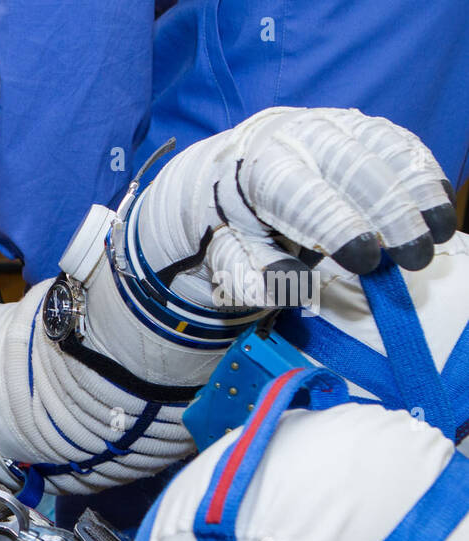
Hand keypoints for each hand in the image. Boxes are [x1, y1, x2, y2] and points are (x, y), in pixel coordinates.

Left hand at [136, 108, 459, 309]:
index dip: (337, 227)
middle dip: (390, 213)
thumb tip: (293, 288)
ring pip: (384, 149)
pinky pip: (397, 141)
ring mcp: (332, 124)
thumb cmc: (235, 219)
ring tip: (439, 231)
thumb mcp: (229, 252)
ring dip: (417, 190)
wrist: (232, 165)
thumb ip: (253, 274)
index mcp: (259, 168)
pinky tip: (438, 201)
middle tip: (415, 256)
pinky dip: (421, 170)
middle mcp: (297, 137)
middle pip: (353, 169)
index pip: (302, 195)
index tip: (366, 260)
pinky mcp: (358, 123)